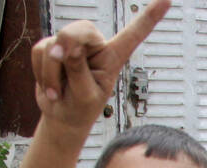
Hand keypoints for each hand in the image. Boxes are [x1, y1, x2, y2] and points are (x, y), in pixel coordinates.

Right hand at [30, 0, 168, 127]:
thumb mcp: (85, 96)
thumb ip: (78, 71)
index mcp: (113, 58)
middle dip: (66, 44)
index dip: (149, 17)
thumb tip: (65, 46)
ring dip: (51, 72)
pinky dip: (40, 71)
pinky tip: (50, 86)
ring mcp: (73, 45)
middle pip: (80, 30)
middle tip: (60, 62)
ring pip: (54, 43)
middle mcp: (95, 47)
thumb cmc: (80, 109)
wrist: (61, 117)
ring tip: (59, 92)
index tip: (167, 0)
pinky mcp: (53, 47)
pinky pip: (39, 50)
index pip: (133, 35)